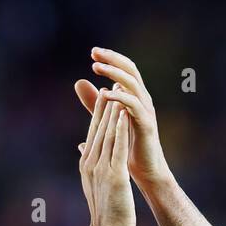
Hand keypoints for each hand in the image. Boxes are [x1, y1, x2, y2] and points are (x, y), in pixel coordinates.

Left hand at [75, 47, 168, 189]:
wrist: (147, 173)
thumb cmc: (128, 149)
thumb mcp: (107, 119)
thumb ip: (94, 103)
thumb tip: (79, 85)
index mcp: (135, 97)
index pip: (124, 70)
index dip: (111, 59)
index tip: (93, 52)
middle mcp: (143, 100)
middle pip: (130, 70)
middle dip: (112, 59)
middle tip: (94, 52)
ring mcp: (146, 111)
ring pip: (132, 83)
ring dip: (113, 73)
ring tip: (96, 68)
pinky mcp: (146, 125)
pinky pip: (133, 105)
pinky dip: (120, 97)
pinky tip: (105, 94)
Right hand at [78, 91, 135, 225]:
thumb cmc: (105, 213)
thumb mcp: (95, 186)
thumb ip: (90, 167)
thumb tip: (85, 154)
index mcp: (86, 165)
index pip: (92, 133)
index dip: (98, 113)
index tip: (104, 95)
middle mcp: (90, 164)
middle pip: (97, 129)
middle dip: (105, 105)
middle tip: (110, 83)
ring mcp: (101, 169)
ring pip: (106, 134)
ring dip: (112, 110)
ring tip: (117, 92)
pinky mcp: (114, 176)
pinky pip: (117, 148)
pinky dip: (120, 129)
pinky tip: (124, 114)